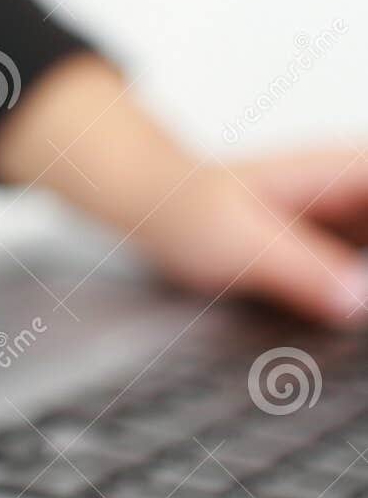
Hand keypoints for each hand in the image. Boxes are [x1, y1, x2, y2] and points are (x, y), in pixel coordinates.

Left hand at [0, 54, 367, 325]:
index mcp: (348, 170)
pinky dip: (366, 299)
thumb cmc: (184, 211)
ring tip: (355, 328)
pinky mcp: (341, 250)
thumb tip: (360, 301)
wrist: (150, 208)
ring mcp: (355, 220)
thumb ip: (300, 269)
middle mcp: (360, 189)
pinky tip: (354, 326)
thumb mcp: (236, 241)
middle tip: (361, 314)